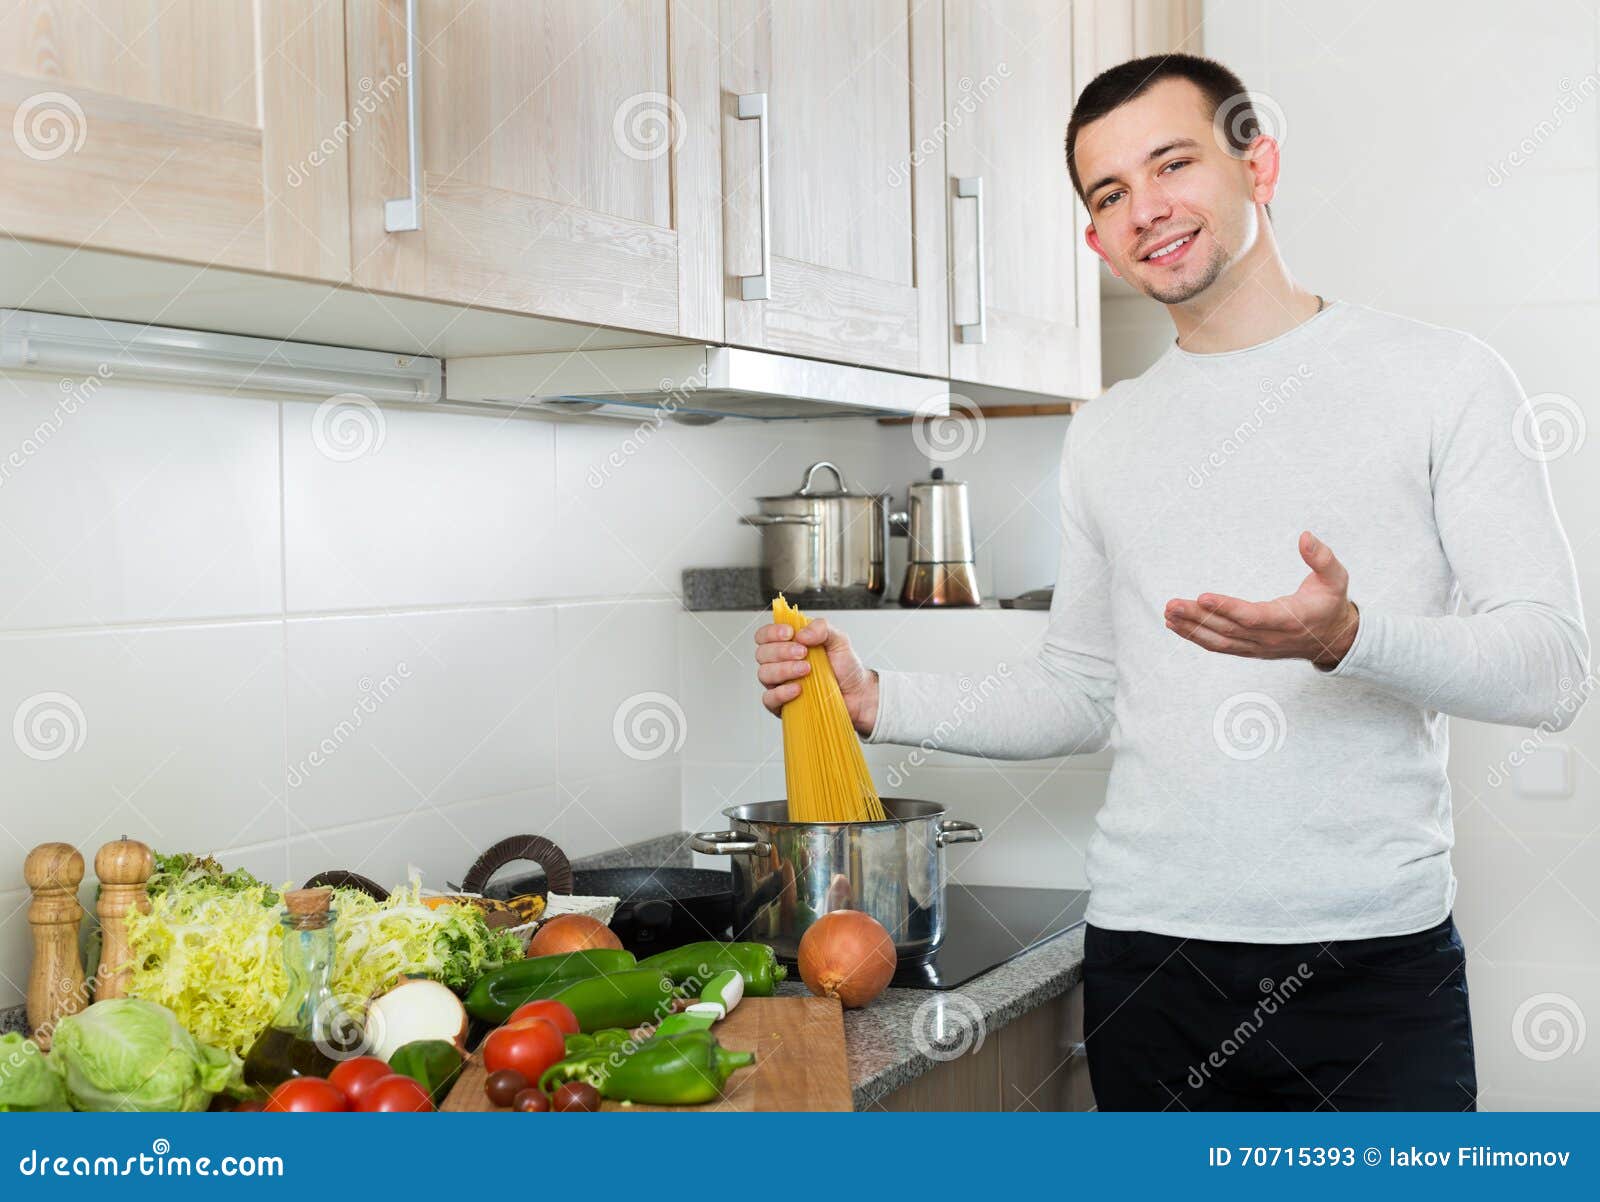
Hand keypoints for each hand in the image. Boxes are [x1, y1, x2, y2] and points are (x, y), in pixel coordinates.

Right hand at [753, 616, 879, 733]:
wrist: (858, 694)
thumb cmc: (845, 667)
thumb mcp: (838, 640)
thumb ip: (822, 628)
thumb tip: (802, 634)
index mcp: (788, 644)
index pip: (764, 636)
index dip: (771, 633)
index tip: (790, 633)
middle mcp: (779, 663)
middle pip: (762, 654)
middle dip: (781, 651)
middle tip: (803, 652)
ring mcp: (779, 684)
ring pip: (764, 675)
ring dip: (784, 670)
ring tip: (807, 670)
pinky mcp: (782, 705)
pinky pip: (769, 699)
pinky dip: (782, 692)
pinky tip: (798, 689)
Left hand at [1164, 531, 1360, 667]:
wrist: (1333, 638)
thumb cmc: (1331, 604)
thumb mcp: (1336, 578)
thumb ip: (1322, 558)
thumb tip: (1305, 536)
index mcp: (1289, 620)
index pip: (1253, 617)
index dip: (1227, 608)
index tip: (1203, 597)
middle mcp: (1269, 638)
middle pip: (1228, 629)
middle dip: (1198, 617)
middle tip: (1172, 604)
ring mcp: (1257, 647)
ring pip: (1219, 640)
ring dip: (1191, 628)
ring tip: (1168, 613)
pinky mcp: (1249, 649)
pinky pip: (1219, 645)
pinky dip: (1196, 637)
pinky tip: (1177, 625)